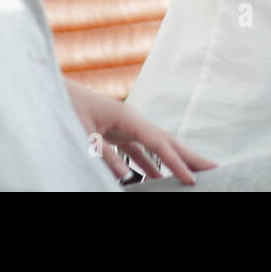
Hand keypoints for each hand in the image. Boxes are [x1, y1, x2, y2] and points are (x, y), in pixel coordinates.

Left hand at [63, 78, 216, 184]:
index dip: (176, 163)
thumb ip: (104, 155)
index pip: (159, 144)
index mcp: (128, 117)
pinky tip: (159, 179)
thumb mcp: (83, 134)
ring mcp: (128, 127)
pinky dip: (152, 165)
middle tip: (215, 170)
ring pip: (158, 146)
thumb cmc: (67, 108)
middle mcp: (133, 121)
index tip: (192, 179)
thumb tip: (126, 177)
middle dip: (191, 156)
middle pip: (168, 141)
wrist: (55, 91)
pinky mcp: (119, 133)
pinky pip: (141, 152)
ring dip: (176, 160)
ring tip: (194, 175)